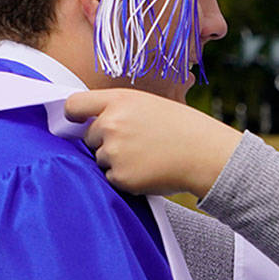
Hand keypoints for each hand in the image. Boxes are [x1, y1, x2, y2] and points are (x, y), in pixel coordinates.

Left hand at [65, 89, 242, 196]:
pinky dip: (126, 178)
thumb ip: (120, 111)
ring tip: (148, 156)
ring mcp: (114, 151)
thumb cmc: (183, 129)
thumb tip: (93, 125)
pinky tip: (149, 170)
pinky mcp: (119, 176)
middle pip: (89, 137)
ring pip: (100, 159)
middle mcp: (111, 123)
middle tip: (137, 144)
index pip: (75, 104)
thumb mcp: (150, 105)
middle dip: (105, 142)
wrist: (205, 154)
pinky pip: (112, 178)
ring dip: (117, 161)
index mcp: (119, 100)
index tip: (75, 122)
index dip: (73, 115)